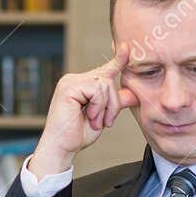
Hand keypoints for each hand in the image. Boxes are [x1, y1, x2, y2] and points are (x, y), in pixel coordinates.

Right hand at [29, 42, 138, 175]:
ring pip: (104, 84)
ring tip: (96, 122)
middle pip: (107, 80)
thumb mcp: (102, 117)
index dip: (117, 60)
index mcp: (81, 84)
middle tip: (106, 122)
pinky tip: (90, 116)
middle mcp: (74, 79)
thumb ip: (115, 103)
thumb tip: (133, 94)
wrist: (62, 148)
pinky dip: (97, 106)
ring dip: (105, 107)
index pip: (103, 71)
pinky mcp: (69, 87)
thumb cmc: (77, 134)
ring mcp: (70, 82)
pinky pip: (96, 89)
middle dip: (112, 104)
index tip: (126, 48)